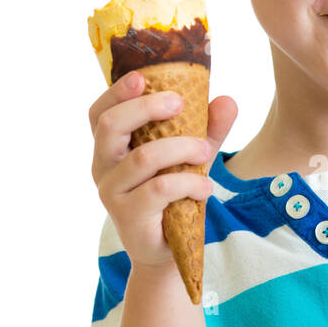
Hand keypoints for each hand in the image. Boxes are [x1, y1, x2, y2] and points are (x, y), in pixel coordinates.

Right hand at [89, 70, 238, 268]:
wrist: (166, 249)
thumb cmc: (173, 196)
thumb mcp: (192, 158)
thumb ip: (208, 129)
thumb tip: (227, 100)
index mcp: (110, 147)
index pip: (99, 112)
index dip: (116, 92)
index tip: (142, 77)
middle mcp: (102, 166)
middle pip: (111, 125)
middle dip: (147, 108)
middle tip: (180, 103)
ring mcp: (112, 191)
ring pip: (144, 156)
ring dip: (182, 148)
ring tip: (207, 154)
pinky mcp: (128, 214)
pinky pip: (160, 188)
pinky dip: (189, 183)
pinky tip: (206, 187)